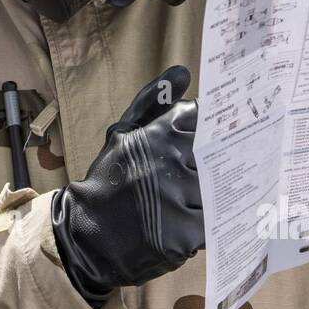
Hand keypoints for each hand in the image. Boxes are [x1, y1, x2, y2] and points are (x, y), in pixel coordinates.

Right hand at [51, 65, 203, 305]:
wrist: (89, 234)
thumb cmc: (109, 178)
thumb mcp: (123, 132)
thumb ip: (153, 101)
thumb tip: (183, 73)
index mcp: (159, 136)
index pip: (206, 121)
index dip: (211, 128)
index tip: (214, 134)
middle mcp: (171, 165)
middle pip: (219, 157)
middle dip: (217, 163)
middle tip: (208, 172)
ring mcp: (179, 201)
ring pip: (217, 191)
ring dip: (212, 194)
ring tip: (193, 200)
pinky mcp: (184, 235)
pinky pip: (213, 223)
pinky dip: (207, 223)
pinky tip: (189, 221)